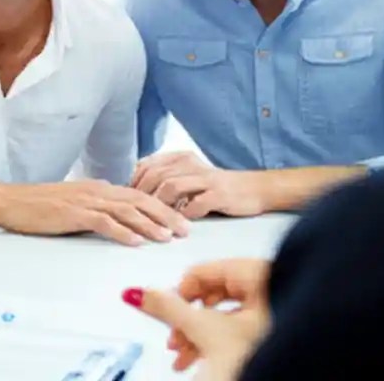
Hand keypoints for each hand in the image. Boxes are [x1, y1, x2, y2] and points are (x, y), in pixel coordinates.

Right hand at [0, 179, 190, 245]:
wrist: (12, 201)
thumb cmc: (40, 206)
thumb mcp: (74, 204)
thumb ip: (97, 209)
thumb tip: (117, 220)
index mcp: (99, 188)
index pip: (138, 195)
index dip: (162, 207)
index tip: (180, 220)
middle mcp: (97, 190)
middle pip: (140, 200)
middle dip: (166, 214)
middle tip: (186, 230)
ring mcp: (85, 200)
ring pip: (126, 210)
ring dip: (150, 224)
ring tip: (167, 237)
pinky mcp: (73, 213)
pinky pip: (104, 221)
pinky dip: (122, 231)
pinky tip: (136, 241)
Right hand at [123, 269, 270, 380]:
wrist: (280, 377)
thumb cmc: (258, 359)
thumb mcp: (203, 330)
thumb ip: (168, 308)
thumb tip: (138, 293)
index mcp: (262, 277)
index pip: (207, 270)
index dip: (182, 291)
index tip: (170, 308)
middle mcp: (271, 290)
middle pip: (213, 293)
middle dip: (188, 319)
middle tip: (175, 334)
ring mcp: (274, 314)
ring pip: (223, 314)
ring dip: (196, 335)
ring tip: (182, 355)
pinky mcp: (273, 334)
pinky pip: (236, 329)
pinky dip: (214, 342)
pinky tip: (197, 359)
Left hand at [131, 152, 267, 218]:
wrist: (253, 188)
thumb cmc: (216, 186)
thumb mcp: (190, 175)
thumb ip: (168, 178)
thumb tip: (139, 190)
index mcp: (181, 158)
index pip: (148, 164)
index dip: (134, 181)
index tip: (129, 198)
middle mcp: (191, 164)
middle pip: (156, 175)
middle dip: (143, 194)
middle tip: (138, 212)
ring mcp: (205, 179)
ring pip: (172, 186)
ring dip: (160, 204)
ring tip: (155, 219)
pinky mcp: (219, 194)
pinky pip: (195, 204)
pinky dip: (184, 215)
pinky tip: (179, 225)